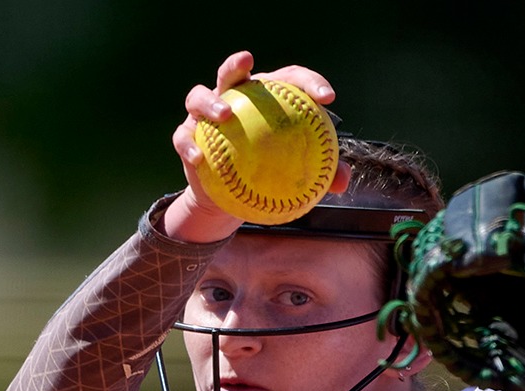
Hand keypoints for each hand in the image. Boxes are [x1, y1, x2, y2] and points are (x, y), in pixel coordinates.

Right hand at [165, 51, 350, 242]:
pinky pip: (183, 139)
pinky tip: (198, 159)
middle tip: (248, 60)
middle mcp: (232, 98)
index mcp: (265, 97)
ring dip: (209, 102)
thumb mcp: (298, 176)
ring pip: (198, 97)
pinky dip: (188, 146)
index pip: (288, 79)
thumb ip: (320, 173)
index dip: (309, 81)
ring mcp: (205, 117)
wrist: (228, 196)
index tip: (327, 97)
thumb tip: (342, 181)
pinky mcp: (187, 137)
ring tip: (224, 114)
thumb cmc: (270, 174)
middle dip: (236, 63)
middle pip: (232, 73)